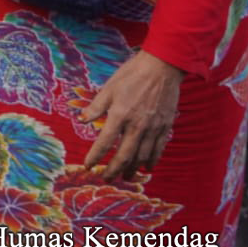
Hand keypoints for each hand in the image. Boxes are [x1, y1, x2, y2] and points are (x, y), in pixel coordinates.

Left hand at [81, 50, 184, 180]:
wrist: (162, 68)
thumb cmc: (132, 75)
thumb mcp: (109, 88)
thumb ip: (96, 107)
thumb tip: (82, 120)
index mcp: (120, 115)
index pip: (105, 142)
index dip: (95, 156)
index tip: (88, 165)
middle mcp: (137, 125)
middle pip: (124, 155)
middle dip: (113, 169)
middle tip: (106, 178)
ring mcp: (153, 128)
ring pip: (142, 156)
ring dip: (132, 169)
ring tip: (124, 177)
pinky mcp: (165, 126)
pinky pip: (158, 149)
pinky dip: (152, 160)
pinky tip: (147, 168)